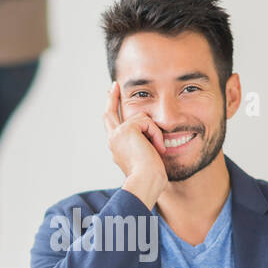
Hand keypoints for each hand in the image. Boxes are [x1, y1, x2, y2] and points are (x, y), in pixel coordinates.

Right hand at [103, 81, 167, 208]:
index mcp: (116, 146)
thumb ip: (142, 142)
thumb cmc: (150, 176)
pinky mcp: (127, 130)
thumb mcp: (145, 156)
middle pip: (110, 113)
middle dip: (112, 97)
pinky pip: (147, 121)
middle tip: (114, 85)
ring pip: (141, 118)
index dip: (112, 108)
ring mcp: (118, 134)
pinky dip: (156, 134)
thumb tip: (148, 132)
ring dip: (154, 132)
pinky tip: (157, 148)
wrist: (146, 182)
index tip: (112, 94)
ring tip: (157, 150)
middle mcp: (113, 139)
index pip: (112, 124)